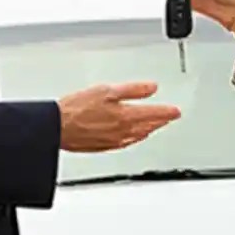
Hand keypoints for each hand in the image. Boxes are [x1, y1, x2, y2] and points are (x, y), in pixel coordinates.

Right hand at [56, 81, 180, 151]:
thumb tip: (152, 88)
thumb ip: (133, 89)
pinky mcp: (104, 147)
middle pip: (149, 126)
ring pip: (139, 135)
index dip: (167, 112)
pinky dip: (136, 137)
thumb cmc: (77, 108)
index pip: (154, 114)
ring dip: (150, 129)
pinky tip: (134, 136)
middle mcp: (123, 132)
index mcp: (126, 116)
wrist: (57, 127)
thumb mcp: (107, 90)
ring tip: (156, 125)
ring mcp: (114, 141)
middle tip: (170, 117)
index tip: (176, 111)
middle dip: (161, 121)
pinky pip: (127, 143)